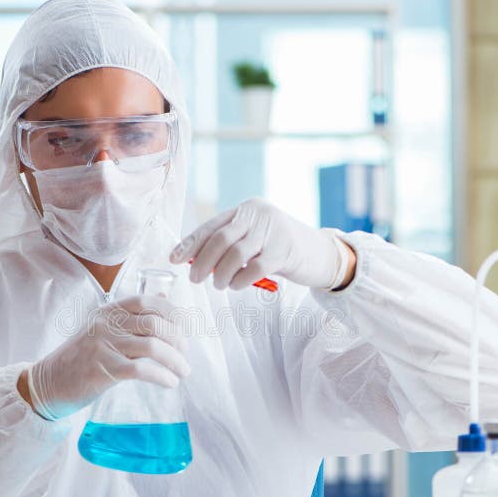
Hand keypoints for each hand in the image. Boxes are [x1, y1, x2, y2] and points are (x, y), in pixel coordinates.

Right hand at [21, 295, 189, 419]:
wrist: (50, 381)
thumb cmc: (83, 356)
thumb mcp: (105, 328)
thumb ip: (133, 316)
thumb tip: (165, 297)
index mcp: (109, 310)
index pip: (147, 301)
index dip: (171, 313)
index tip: (184, 328)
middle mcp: (106, 324)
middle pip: (154, 323)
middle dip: (178, 339)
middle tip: (185, 354)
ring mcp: (103, 345)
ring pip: (152, 346)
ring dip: (175, 361)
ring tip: (183, 372)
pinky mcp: (103, 369)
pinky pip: (141, 370)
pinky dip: (162, 376)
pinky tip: (170, 382)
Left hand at [170, 198, 355, 289]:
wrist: (323, 253)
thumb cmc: (282, 250)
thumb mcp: (256, 240)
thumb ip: (232, 245)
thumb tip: (196, 261)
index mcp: (247, 209)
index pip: (212, 225)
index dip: (191, 243)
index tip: (174, 259)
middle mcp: (259, 214)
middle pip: (220, 238)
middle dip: (203, 261)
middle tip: (195, 279)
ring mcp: (273, 231)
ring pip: (235, 254)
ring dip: (222, 274)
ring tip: (220, 285)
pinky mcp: (286, 250)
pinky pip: (254, 268)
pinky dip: (241, 280)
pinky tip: (237, 286)